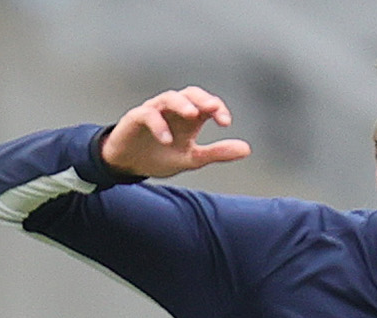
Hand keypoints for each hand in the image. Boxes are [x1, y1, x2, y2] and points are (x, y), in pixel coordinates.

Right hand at [100, 88, 250, 179]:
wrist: (129, 164)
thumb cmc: (160, 156)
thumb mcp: (192, 159)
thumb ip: (217, 153)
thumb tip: (247, 149)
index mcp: (190, 117)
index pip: (207, 104)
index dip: (218, 109)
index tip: (225, 123)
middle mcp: (173, 109)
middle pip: (190, 94)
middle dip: (203, 99)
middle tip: (213, 109)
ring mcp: (155, 110)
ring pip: (169, 98)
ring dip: (182, 104)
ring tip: (192, 115)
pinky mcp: (136, 117)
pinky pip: (148, 114)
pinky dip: (159, 124)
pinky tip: (167, 139)